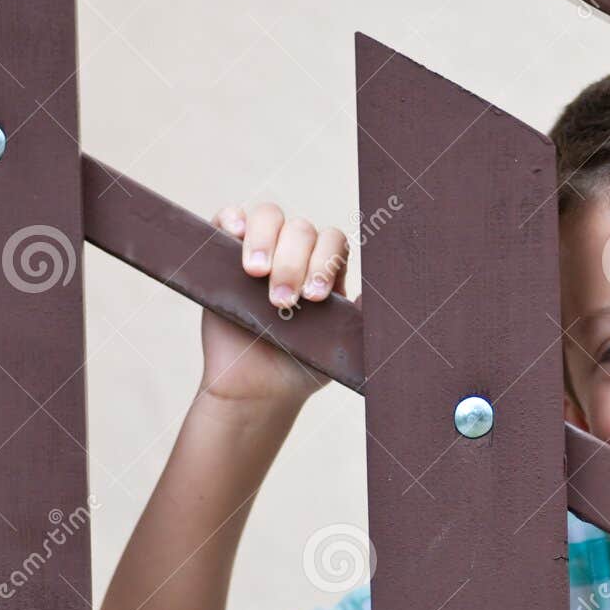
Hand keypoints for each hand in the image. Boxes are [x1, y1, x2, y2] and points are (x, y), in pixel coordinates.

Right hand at [197, 201, 353, 405]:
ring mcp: (259, 251)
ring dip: (265, 241)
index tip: (315, 297)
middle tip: (282, 302)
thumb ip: (362, 316)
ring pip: (269, 217)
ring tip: (256, 274)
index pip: (332, 243)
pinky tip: (233, 233)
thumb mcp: (342, 345)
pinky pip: (228, 219)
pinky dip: (231, 218)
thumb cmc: (301, 366)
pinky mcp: (223, 254)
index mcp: (324, 270)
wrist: (255, 391)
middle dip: (292, 264)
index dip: (325, 261)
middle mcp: (294, 254)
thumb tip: (387, 295)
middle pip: (301, 230)